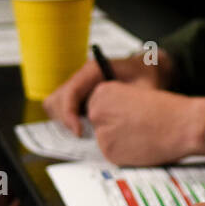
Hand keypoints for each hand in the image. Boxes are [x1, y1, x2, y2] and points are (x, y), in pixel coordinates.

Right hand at [43, 50, 172, 135]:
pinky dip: (68, 120)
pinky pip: (62, 108)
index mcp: (94, 69)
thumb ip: (131, 102)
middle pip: (57, 99)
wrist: (149, 70)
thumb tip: (113, 120)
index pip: (70, 92)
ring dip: (64, 120)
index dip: (69, 114)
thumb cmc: (147, 76)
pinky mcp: (80, 95)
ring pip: (55, 104)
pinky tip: (86, 128)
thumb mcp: (144, 87)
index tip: (79, 132)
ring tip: (83, 132)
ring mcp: (79, 85)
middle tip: (82, 135)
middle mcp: (82, 76)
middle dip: (64, 120)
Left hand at [87, 84, 204, 165]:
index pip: (96, 104)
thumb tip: (107, 118)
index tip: (128, 114)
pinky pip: (112, 154)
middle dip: (113, 125)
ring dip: (119, 140)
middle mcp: (98, 112)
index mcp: (104, 92)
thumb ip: (117, 105)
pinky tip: (142, 145)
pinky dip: (125, 153)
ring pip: (105, 139)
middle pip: (97, 122)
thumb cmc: (168, 110)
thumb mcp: (138, 94)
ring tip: (142, 134)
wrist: (184, 126)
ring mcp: (103, 134)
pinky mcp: (110, 153)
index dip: (114, 111)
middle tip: (136, 125)